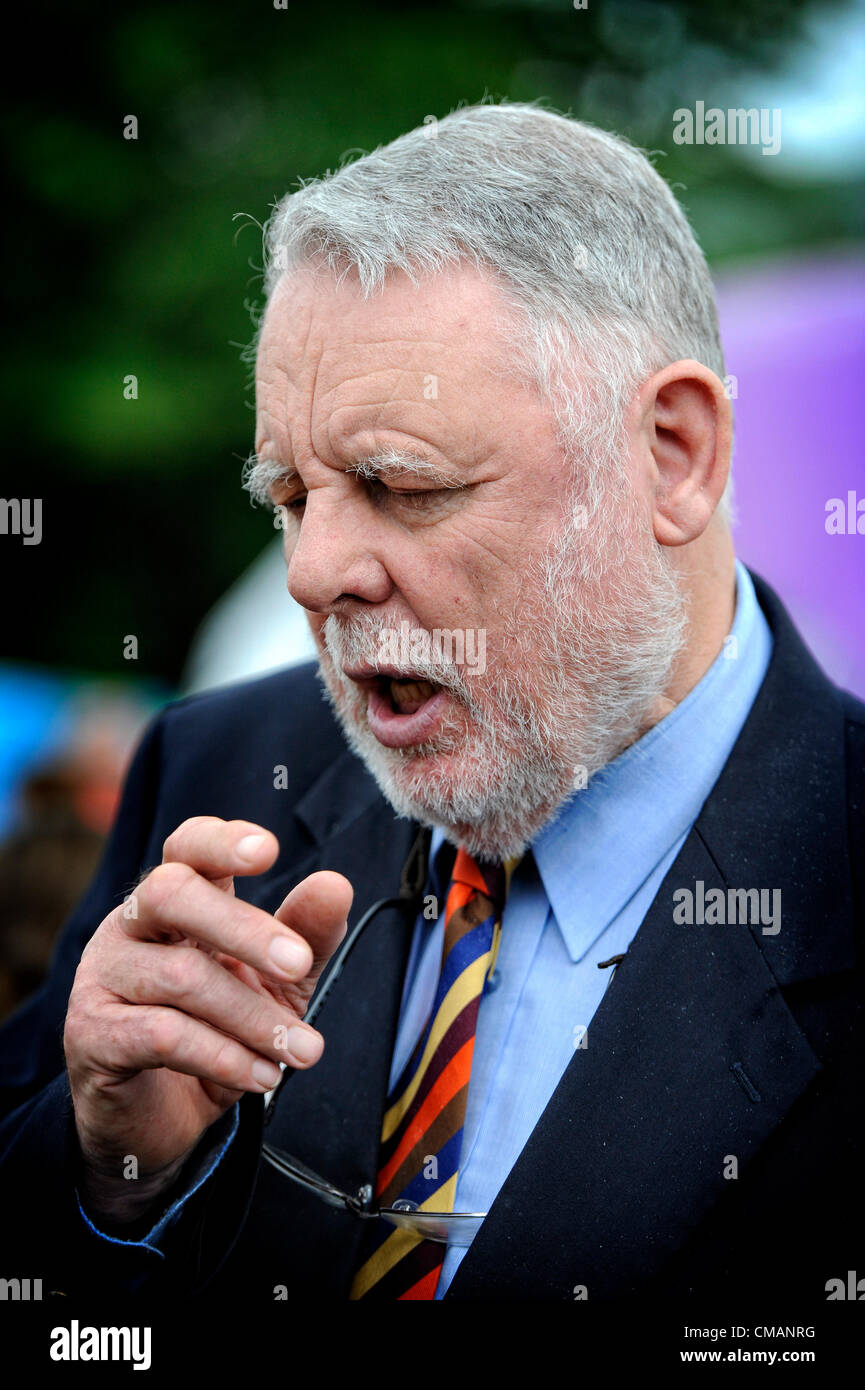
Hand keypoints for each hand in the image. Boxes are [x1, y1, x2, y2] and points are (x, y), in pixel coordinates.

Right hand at [63, 816, 351, 1223]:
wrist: (159, 1120)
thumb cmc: (216, 1032)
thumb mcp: (276, 984)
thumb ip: (306, 936)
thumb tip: (336, 885)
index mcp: (175, 902)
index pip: (186, 848)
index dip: (221, 842)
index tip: (269, 851)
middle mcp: (129, 926)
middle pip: (171, 892)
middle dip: (244, 928)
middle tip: (298, 964)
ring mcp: (103, 976)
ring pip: (180, 975)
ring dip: (253, 1016)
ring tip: (303, 1051)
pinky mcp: (92, 1034)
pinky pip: (162, 1035)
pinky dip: (224, 1056)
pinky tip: (262, 1076)